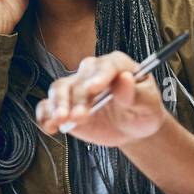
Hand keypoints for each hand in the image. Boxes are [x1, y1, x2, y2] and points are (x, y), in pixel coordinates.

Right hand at [35, 51, 167, 146]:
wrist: (131, 129)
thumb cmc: (143, 111)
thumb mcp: (148, 104)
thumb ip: (136, 94)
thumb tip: (125, 78)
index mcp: (118, 65)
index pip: (107, 65)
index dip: (99, 76)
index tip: (94, 88)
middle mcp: (93, 73)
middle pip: (80, 78)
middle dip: (78, 97)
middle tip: (81, 116)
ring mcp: (77, 88)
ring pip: (59, 88)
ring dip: (58, 105)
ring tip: (61, 121)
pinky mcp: (65, 105)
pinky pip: (48, 105)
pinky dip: (44, 115)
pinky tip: (50, 126)